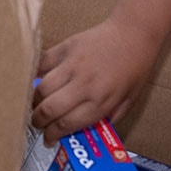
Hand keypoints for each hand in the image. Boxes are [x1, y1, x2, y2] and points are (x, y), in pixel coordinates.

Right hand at [32, 16, 157, 144]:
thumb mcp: (130, 99)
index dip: (52, 135)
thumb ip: (110, 116)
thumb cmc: (135, 65)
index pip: (66, 124)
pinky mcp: (66, 46)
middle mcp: (83, 84)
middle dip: (38, 122)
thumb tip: (90, 130)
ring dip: (35, 101)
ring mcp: (73, 64)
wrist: (134, 31)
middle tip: (38, 124)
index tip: (48, 139)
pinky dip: (37, 74)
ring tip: (37, 105)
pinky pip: (43, 63)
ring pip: (41, 88)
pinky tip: (40, 81)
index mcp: (100, 101)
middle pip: (48, 109)